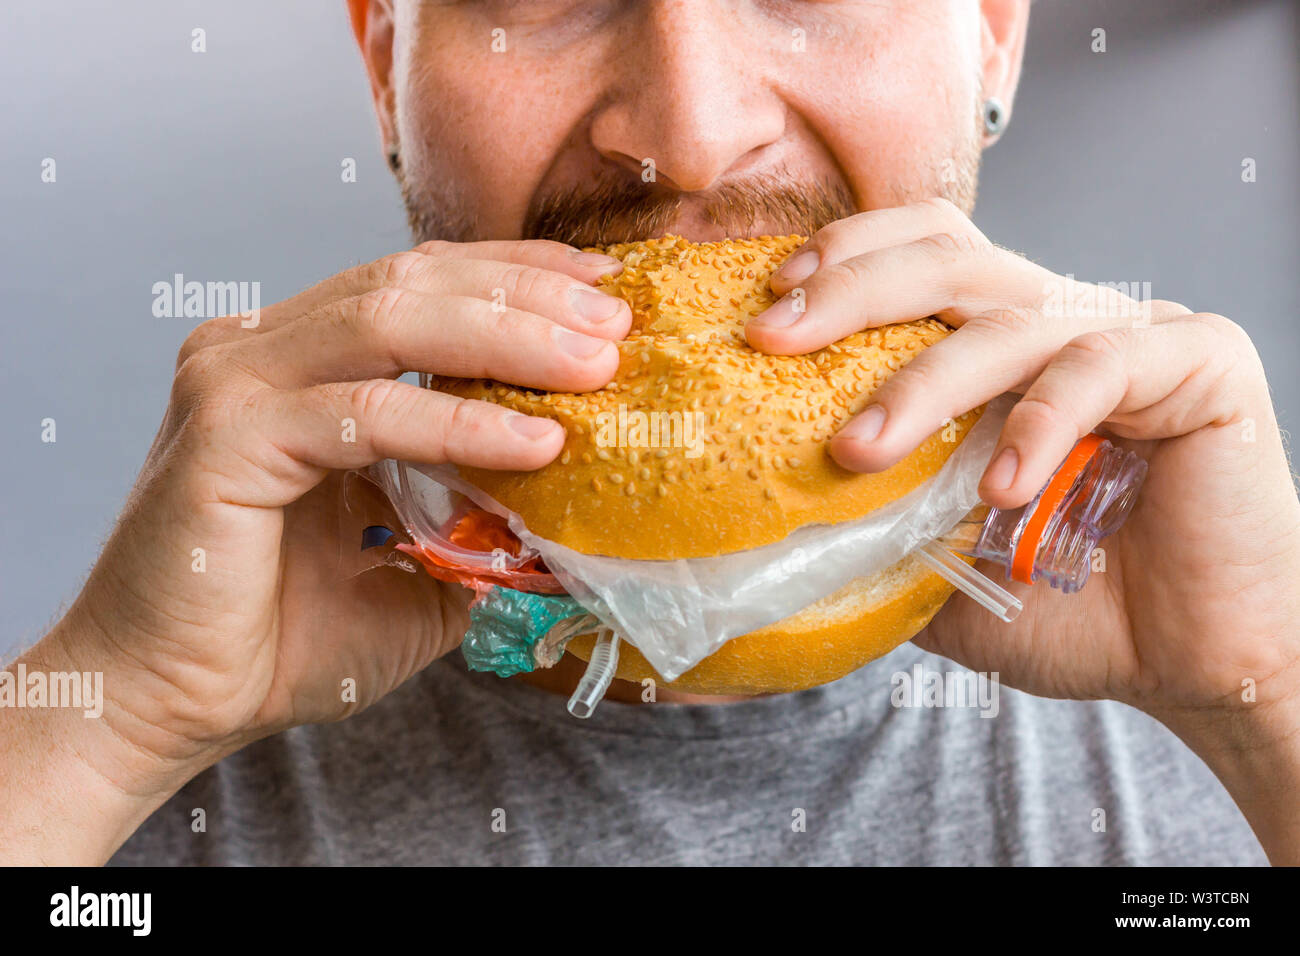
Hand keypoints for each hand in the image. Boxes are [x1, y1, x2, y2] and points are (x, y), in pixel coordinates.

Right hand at [31, 240, 628, 825]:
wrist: (170, 703)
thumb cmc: (283, 634)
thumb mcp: (416, 562)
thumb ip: (483, 518)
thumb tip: (581, 505)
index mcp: (300, 358)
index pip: (424, 283)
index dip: (518, 275)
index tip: (605, 291)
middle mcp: (261, 348)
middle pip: (414, 282)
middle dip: (528, 296)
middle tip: (618, 324)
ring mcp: (235, 382)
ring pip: (391, 322)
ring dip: (507, 338)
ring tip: (596, 367)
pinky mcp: (228, 437)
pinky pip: (367, 414)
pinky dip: (459, 425)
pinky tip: (535, 444)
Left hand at [746, 199, 1299, 858]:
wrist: (1193, 661)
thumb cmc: (1070, 605)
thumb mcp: (937, 564)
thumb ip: (872, 532)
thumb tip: (768, 532)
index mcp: (1001, 348)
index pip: (920, 254)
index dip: (846, 259)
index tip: (770, 305)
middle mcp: (1060, 323)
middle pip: (946, 260)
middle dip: (849, 290)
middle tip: (773, 337)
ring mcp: (1130, 335)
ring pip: (1008, 319)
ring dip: (922, 382)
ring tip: (859, 450)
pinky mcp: (1199, 363)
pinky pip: (1100, 367)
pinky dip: (1039, 423)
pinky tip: (1000, 489)